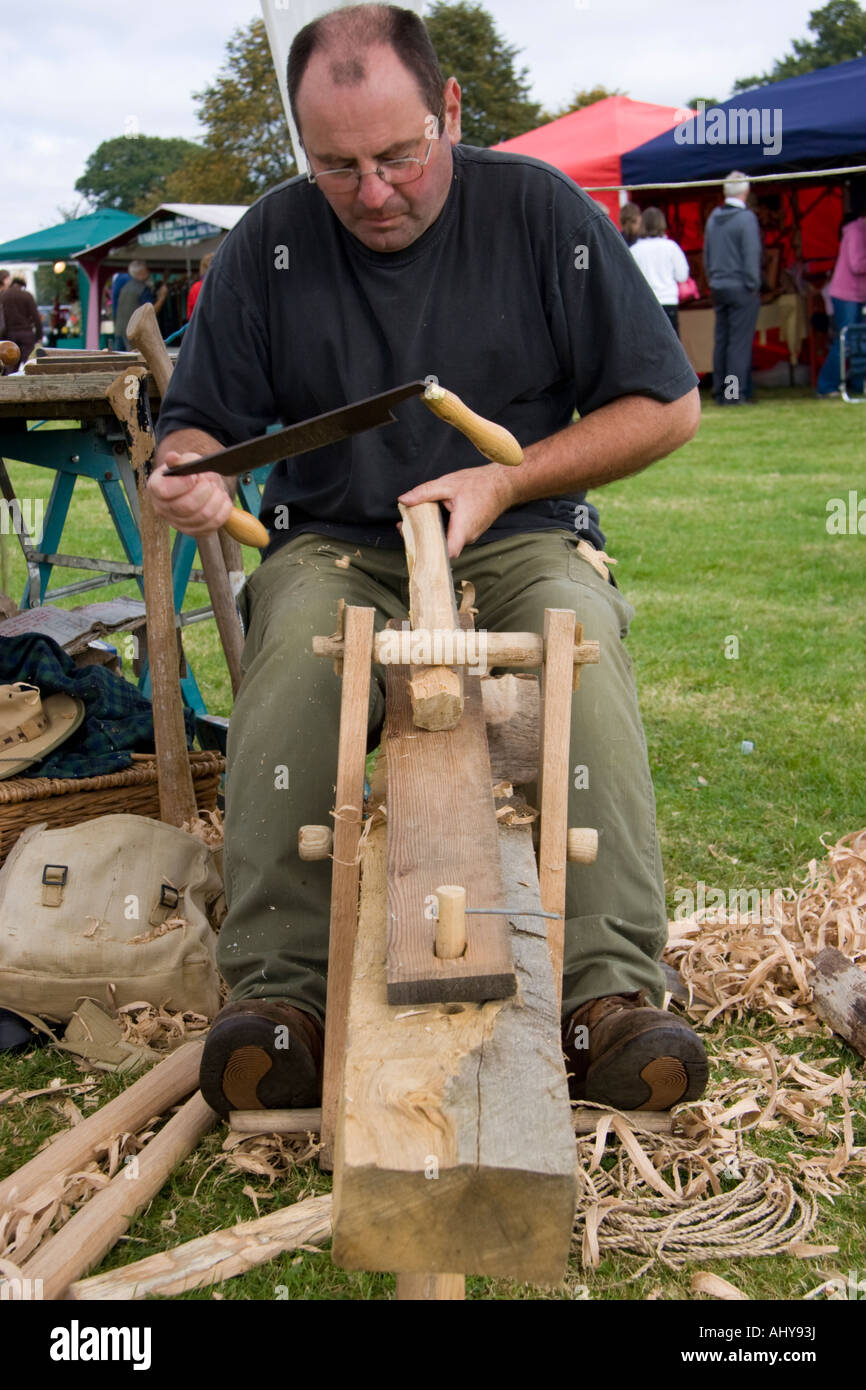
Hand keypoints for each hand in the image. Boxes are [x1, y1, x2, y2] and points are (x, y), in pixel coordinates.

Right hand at [147, 452, 233, 536]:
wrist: (199, 487)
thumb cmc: (190, 473)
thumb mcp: (186, 461)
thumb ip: (181, 460)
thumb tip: (172, 458)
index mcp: (156, 487)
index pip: (164, 490)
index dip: (183, 483)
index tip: (195, 476)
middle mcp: (162, 508)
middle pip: (186, 506)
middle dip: (204, 491)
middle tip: (210, 482)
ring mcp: (177, 523)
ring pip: (202, 516)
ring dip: (216, 500)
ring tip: (218, 490)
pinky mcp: (194, 532)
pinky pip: (213, 525)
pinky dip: (223, 511)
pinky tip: (222, 500)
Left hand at [398, 463, 516, 558]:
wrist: (503, 484)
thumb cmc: (479, 484)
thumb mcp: (448, 484)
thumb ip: (424, 493)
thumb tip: (403, 500)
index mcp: (463, 527)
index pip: (447, 552)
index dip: (430, 553)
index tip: (413, 545)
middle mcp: (468, 537)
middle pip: (442, 548)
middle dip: (422, 540)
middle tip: (403, 528)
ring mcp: (470, 536)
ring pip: (446, 543)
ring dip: (430, 535)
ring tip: (412, 524)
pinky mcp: (470, 533)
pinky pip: (452, 538)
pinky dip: (439, 531)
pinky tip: (428, 522)